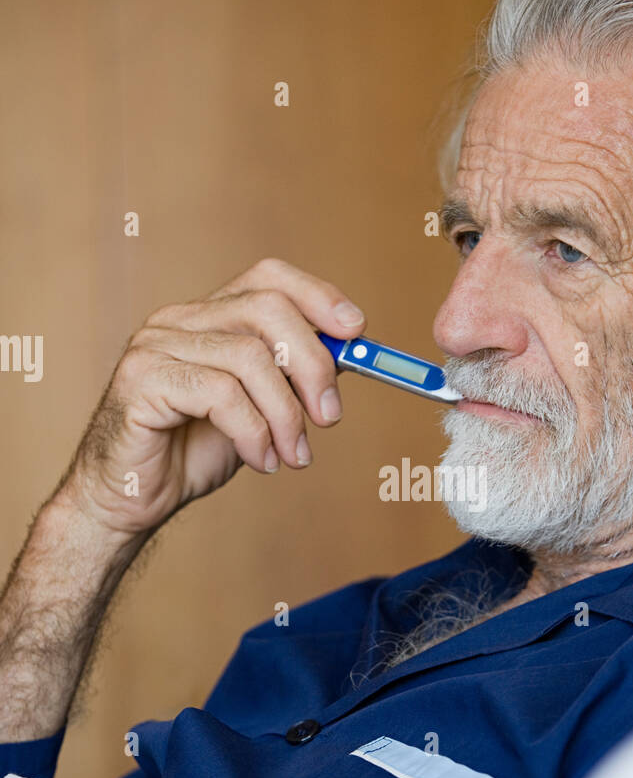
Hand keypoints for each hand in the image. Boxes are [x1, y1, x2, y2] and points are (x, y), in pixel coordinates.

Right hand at [56, 257, 365, 538]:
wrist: (130, 499)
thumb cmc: (191, 452)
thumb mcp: (259, 408)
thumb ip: (293, 375)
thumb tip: (347, 352)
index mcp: (207, 317)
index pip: (268, 278)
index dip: (317, 296)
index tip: (356, 331)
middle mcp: (179, 320)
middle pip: (266, 310)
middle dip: (313, 364)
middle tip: (330, 417)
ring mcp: (155, 345)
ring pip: (250, 357)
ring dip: (286, 415)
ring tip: (293, 455)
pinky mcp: (142, 379)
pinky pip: (221, 394)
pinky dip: (254, 432)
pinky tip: (260, 460)